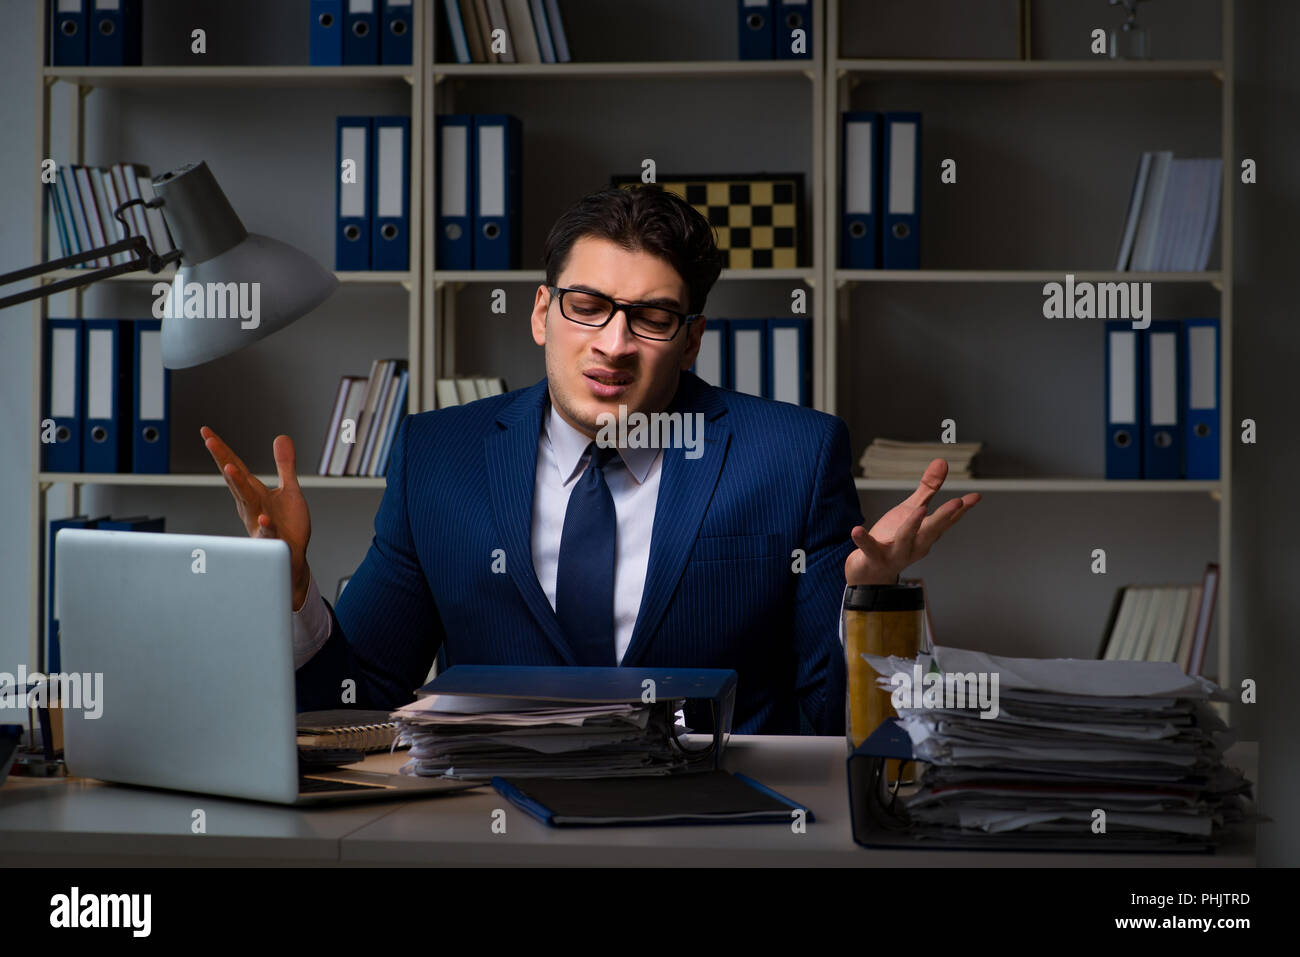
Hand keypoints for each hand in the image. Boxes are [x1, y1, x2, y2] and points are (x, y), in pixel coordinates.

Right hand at [201, 426, 312, 609]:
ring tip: (229, 468)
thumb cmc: (287, 526)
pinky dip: (265, 524)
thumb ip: (284, 465)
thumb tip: (281, 437)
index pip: (235, 466)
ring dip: (237, 485)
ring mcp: (258, 522)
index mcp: (254, 492)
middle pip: (234, 479)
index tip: (206, 431)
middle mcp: (251, 505)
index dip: (221, 449)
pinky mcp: (271, 539)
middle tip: (210, 441)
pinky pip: (267, 531)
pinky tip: (265, 517)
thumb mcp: (289, 489)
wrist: (291, 558)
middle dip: (222, 459)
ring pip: (246, 501)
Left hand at [845, 458, 978, 585]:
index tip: (975, 497)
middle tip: (958, 501)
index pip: (947, 521)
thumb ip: (927, 489)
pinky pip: (869, 549)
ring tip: (919, 510)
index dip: (961, 509)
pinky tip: (857, 530)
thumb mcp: (911, 511)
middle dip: (944, 517)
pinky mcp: (875, 557)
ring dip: (913, 526)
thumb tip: (942, 462)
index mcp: (926, 534)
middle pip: (932, 530)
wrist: (869, 571)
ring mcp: (896, 553)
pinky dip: (863, 540)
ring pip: (906, 539)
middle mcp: (915, 546)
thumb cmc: (893, 538)